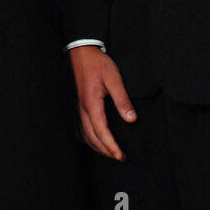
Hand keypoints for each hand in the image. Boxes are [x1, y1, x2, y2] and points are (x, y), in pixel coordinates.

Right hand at [69, 45, 134, 160]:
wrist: (82, 52)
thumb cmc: (98, 64)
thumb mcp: (114, 79)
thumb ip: (122, 100)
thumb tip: (131, 119)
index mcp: (92, 104)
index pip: (102, 132)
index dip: (111, 146)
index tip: (121, 156)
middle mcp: (83, 109)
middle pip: (92, 137)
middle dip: (106, 150)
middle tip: (119, 157)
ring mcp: (78, 107)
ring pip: (85, 134)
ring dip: (97, 146)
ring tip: (110, 152)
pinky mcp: (78, 104)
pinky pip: (80, 128)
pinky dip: (88, 138)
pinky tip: (95, 140)